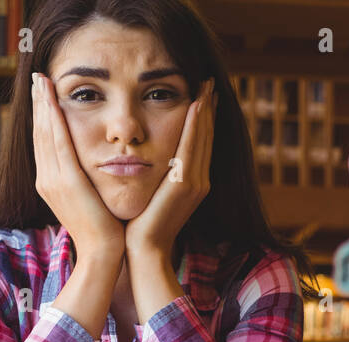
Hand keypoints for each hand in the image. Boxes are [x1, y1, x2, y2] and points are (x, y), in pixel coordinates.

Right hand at [31, 72, 124, 264]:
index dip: (42, 115)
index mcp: (50, 183)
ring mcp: (53, 180)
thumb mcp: (90, 198)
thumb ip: (85, 179)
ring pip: (45, 133)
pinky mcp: (66, 181)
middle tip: (38, 77)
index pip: (44, 141)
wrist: (104, 253)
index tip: (43, 92)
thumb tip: (91, 163)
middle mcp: (46, 179)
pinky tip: (53, 99)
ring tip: (41, 80)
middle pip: (39, 133)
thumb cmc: (105, 228)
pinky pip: (58, 142)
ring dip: (42, 104)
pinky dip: (54, 119)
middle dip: (38, 103)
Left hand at [124, 79, 214, 260]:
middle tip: (208, 81)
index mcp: (192, 184)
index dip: (202, 119)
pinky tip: (194, 105)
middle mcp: (200, 181)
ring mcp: (195, 183)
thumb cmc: (140, 227)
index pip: (200, 144)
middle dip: (208, 108)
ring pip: (202, 138)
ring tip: (205, 85)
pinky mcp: (185, 185)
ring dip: (205, 110)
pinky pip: (192, 147)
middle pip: (206, 136)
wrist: (143, 252)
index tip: (201, 95)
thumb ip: (157, 177)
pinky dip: (195, 125)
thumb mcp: (152, 195)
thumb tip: (148, 159)